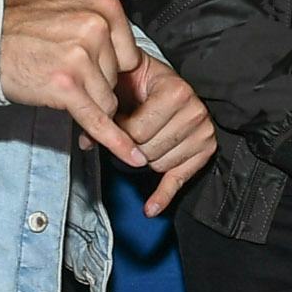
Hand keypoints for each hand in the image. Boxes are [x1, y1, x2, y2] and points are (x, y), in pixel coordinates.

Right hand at [0, 0, 142, 163]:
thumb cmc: (20, 16)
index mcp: (103, 3)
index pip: (128, 51)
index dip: (108, 62)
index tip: (82, 58)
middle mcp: (96, 27)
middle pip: (117, 77)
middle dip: (96, 82)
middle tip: (62, 68)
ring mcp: (82, 58)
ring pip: (106, 100)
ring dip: (85, 102)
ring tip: (55, 83)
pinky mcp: (67, 88)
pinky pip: (99, 120)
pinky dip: (116, 142)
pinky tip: (133, 158)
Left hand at [118, 56, 214, 215]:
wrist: (167, 82)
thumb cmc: (143, 84)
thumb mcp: (123, 87)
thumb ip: (105, 113)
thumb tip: (87, 142)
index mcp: (176, 91)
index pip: (137, 131)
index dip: (119, 131)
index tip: (117, 121)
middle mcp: (195, 111)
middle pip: (147, 150)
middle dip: (132, 146)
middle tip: (131, 131)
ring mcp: (203, 133)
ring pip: (158, 164)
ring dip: (145, 158)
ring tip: (145, 138)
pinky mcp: (205, 151)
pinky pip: (179, 180)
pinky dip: (162, 197)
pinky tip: (151, 208)